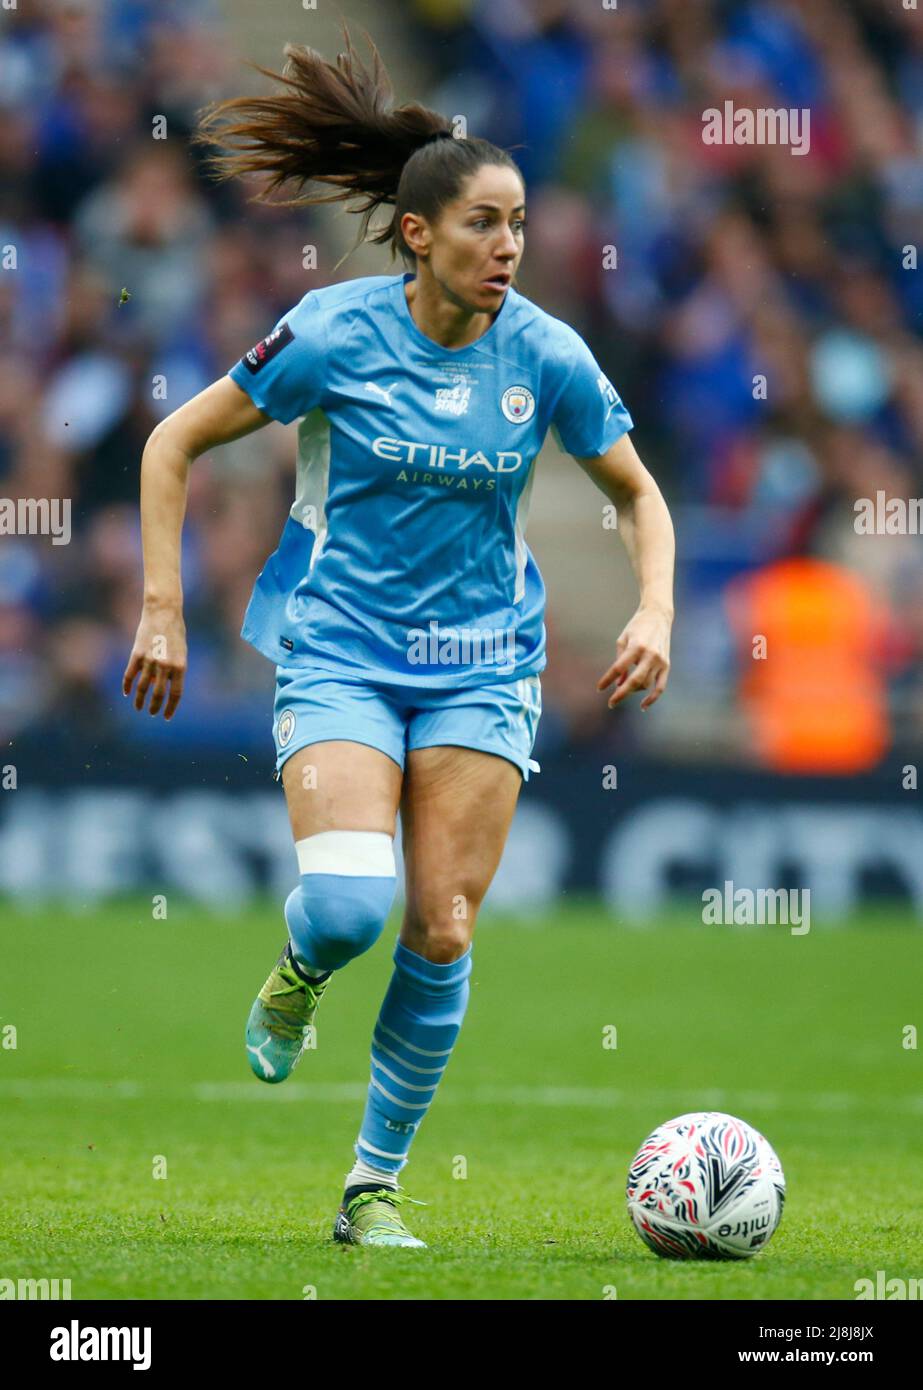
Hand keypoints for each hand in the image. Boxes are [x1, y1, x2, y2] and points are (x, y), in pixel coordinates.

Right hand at [123, 601, 186, 718]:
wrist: (163, 612)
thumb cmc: (175, 632)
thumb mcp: (181, 652)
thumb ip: (173, 670)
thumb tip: (159, 686)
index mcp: (180, 666)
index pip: (175, 694)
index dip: (170, 707)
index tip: (166, 717)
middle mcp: (165, 665)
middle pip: (158, 694)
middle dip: (155, 707)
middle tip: (152, 713)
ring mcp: (150, 660)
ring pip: (142, 687)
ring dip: (140, 700)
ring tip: (139, 707)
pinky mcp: (136, 654)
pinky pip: (130, 674)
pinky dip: (128, 686)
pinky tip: (127, 693)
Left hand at [597, 605, 671, 710]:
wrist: (658, 616)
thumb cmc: (637, 627)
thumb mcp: (623, 640)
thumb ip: (620, 661)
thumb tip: (619, 684)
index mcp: (636, 646)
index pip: (619, 668)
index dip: (607, 680)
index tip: (599, 689)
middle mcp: (649, 655)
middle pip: (634, 681)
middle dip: (621, 694)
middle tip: (610, 703)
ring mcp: (660, 661)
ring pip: (645, 685)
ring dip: (633, 691)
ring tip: (624, 690)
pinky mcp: (667, 665)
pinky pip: (660, 687)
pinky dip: (652, 698)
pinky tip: (643, 706)